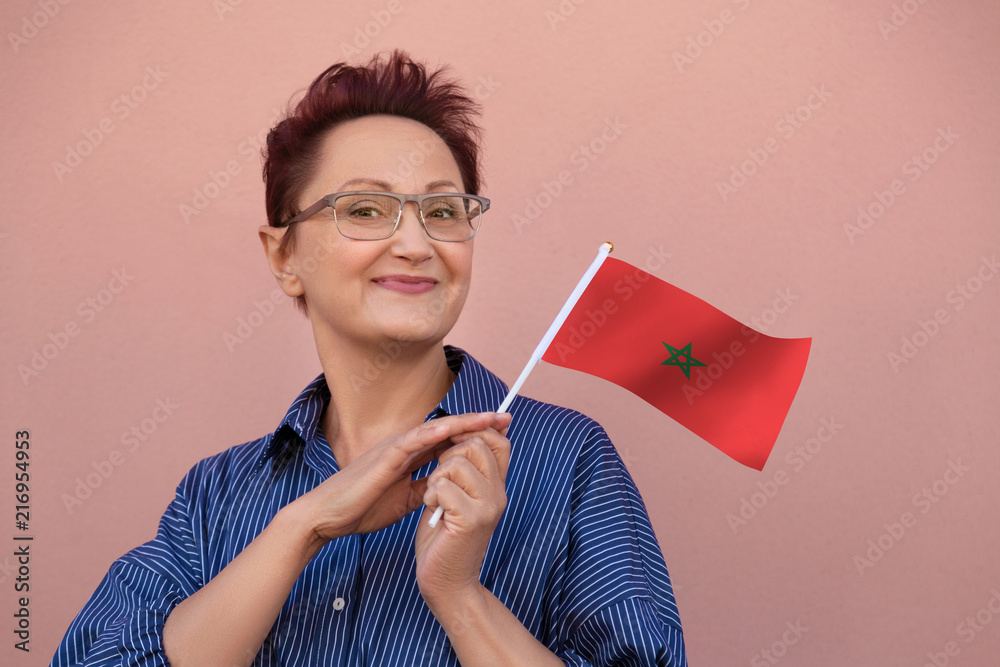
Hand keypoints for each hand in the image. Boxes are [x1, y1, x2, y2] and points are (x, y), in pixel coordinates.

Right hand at [295, 412, 504, 551]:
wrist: (328, 517)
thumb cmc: (361, 508)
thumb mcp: (404, 501)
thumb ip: (423, 490)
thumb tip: (444, 489)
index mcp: (410, 457)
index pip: (449, 441)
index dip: (475, 435)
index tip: (502, 432)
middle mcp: (405, 446)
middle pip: (448, 429)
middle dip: (478, 423)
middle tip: (507, 417)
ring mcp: (395, 448)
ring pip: (436, 429)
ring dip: (464, 422)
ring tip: (490, 417)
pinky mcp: (384, 456)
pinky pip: (413, 441)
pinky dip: (434, 432)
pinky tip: (453, 427)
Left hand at [414, 412, 511, 606]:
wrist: (448, 584)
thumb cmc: (445, 538)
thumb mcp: (459, 497)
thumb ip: (464, 471)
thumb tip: (461, 436)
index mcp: (497, 486)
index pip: (499, 441)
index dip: (474, 434)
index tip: (452, 448)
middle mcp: (498, 493)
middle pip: (475, 445)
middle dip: (447, 456)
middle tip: (440, 483)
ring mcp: (487, 505)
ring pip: (456, 462)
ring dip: (436, 478)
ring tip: (436, 500)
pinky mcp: (470, 519)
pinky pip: (443, 485)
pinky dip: (431, 496)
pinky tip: (433, 512)